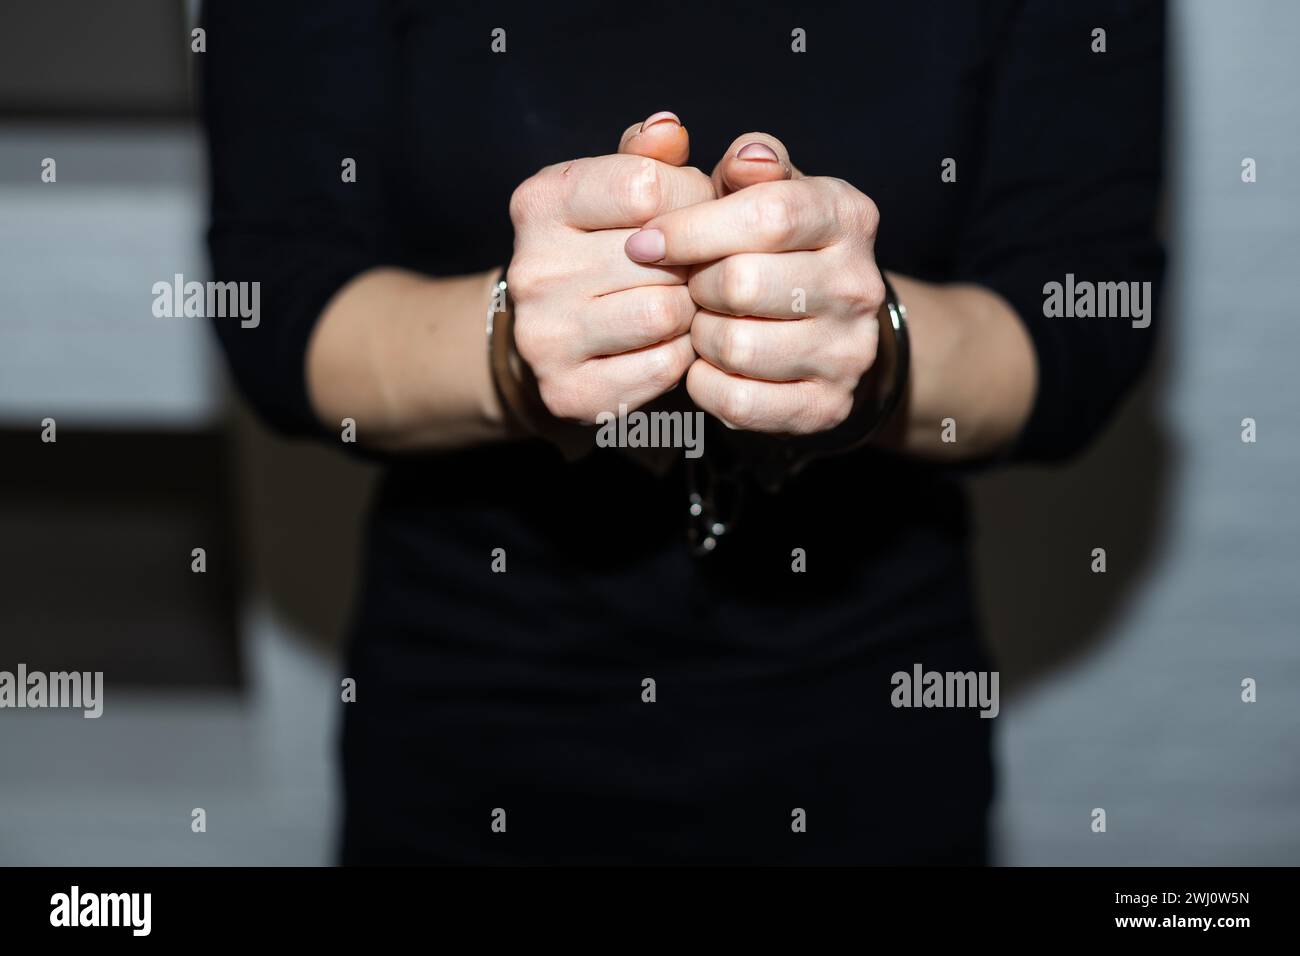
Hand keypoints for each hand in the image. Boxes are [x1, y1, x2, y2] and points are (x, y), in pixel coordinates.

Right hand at [507, 112, 712, 424]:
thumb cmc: (605, 247)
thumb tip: (668, 129)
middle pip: (661, 255)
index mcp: (539, 202)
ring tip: (679, 303)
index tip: (694, 213)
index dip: (693, 198)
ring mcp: (544, 336)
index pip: (647, 184)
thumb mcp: (619, 187)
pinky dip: (680, 356)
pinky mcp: (569, 393)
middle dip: (695, 259)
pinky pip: (663, 367)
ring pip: (665, 313)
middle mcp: (531, 268)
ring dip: (690, 310)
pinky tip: (666, 344)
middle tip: (690, 267)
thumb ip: (651, 156)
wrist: (554, 339)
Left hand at [624, 132, 885, 435]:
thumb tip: (746, 156)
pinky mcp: (827, 406)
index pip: (768, 215)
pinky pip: (739, 402)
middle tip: (685, 286)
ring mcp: (849, 351)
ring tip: (700, 322)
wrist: (821, 324)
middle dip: (694, 285)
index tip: (645, 242)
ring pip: (736, 346)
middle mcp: (859, 284)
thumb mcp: (758, 191)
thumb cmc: (767, 243)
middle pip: (744, 283)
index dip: (693, 228)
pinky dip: (705, 385)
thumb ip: (743, 164)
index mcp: (846, 216)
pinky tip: (707, 364)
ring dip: (698, 336)